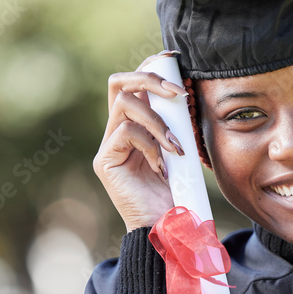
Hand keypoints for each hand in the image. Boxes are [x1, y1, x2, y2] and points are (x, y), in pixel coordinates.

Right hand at [93, 52, 187, 231]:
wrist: (167, 229)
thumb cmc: (178, 193)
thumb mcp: (182, 150)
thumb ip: (178, 124)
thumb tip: (187, 92)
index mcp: (134, 125)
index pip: (133, 82)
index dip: (151, 67)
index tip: (175, 63)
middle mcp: (115, 132)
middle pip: (118, 82)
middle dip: (150, 78)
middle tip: (179, 93)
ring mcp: (107, 147)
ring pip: (125, 103)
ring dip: (158, 120)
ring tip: (177, 147)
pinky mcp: (104, 162)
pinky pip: (126, 132)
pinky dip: (151, 144)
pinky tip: (163, 165)